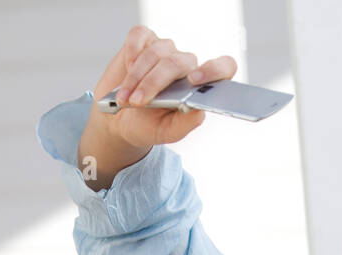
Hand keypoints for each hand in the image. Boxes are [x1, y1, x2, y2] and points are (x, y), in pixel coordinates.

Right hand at [84, 26, 238, 163]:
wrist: (118, 120)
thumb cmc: (147, 124)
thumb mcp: (167, 132)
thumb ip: (186, 123)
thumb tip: (199, 111)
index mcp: (199, 86)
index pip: (223, 67)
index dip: (213, 70)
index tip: (193, 81)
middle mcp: (185, 64)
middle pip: (176, 62)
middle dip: (153, 83)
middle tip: (137, 102)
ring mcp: (165, 50)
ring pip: (155, 52)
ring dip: (136, 76)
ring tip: (125, 97)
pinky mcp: (145, 40)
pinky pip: (140, 36)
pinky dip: (131, 51)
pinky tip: (127, 66)